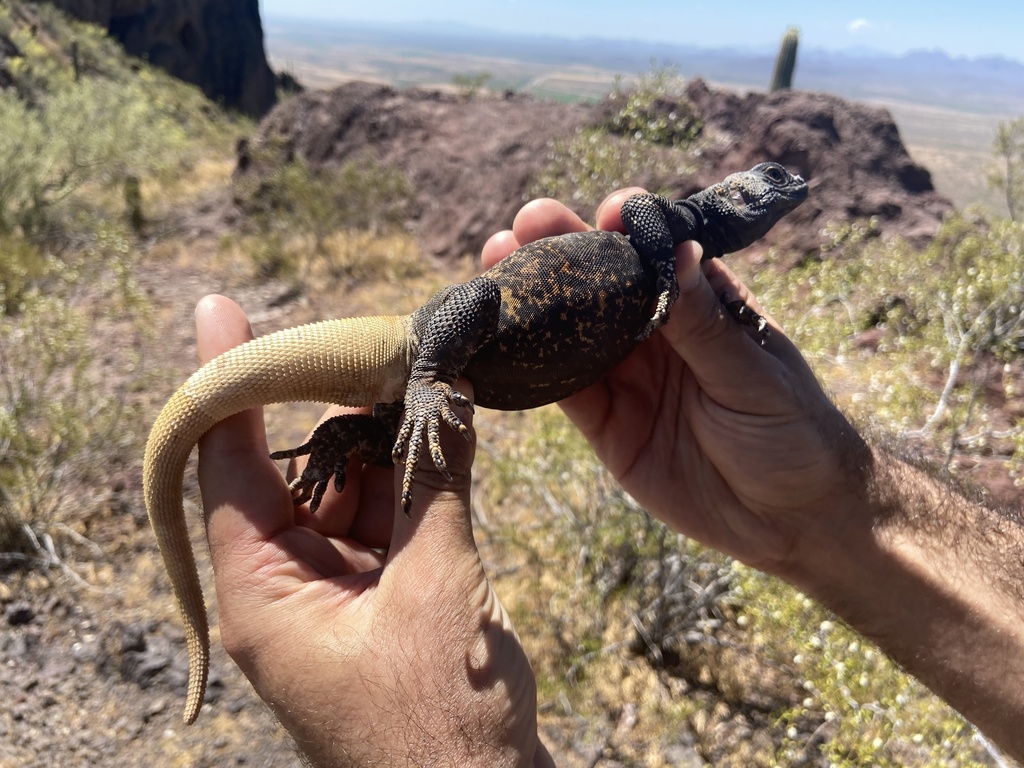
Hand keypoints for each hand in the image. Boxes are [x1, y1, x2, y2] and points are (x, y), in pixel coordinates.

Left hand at [193, 295, 550, 767]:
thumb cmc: (442, 720)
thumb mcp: (440, 585)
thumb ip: (438, 482)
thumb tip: (450, 393)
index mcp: (264, 598)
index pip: (228, 468)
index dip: (228, 385)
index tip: (221, 312)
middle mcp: (285, 592)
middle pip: (292, 472)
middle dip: (336, 412)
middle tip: (378, 351)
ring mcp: (331, 598)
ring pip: (343, 494)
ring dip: (383, 448)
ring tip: (426, 394)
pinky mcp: (374, 603)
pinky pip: (379, 524)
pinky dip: (408, 486)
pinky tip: (442, 444)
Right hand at [481, 192, 867, 580]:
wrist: (788, 521)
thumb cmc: (791, 434)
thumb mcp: (753, 377)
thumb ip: (704, 324)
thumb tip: (678, 251)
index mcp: (702, 304)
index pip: (658, 254)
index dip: (628, 228)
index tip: (608, 213)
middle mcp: (657, 333)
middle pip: (600, 283)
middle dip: (561, 249)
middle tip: (524, 224)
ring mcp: (626, 375)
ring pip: (568, 328)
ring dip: (530, 299)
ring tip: (492, 264)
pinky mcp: (604, 422)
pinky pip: (559, 387)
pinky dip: (525, 364)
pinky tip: (493, 338)